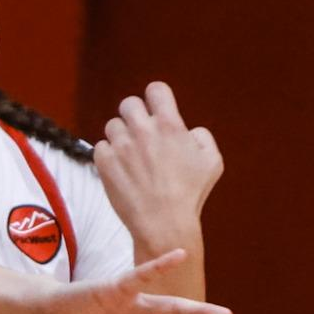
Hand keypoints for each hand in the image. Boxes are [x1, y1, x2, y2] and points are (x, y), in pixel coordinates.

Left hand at [94, 82, 222, 242]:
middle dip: (135, 116)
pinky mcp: (105, 162)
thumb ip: (202, 136)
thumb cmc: (191, 195)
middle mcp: (143, 130)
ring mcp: (121, 145)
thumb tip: (189, 130)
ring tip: (132, 157)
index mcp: (169, 124)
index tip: (157, 110)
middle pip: (129, 104)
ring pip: (113, 125)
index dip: (157, 98)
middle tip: (142, 135)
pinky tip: (122, 169)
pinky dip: (109, 156)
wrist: (164, 223)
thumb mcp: (212, 162)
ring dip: (121, 137)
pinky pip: (101, 146)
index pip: (156, 89)